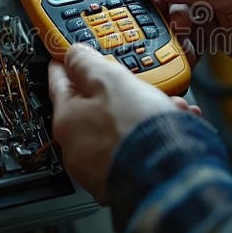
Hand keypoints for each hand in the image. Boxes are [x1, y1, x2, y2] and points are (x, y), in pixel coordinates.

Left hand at [49, 43, 200, 202]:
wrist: (167, 171)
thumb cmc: (134, 129)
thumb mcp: (109, 79)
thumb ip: (87, 63)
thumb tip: (73, 54)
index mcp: (67, 120)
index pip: (59, 83)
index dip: (66, 64)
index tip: (66, 55)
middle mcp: (77, 148)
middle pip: (94, 107)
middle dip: (119, 90)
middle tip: (135, 80)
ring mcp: (99, 166)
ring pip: (119, 127)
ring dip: (141, 111)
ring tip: (166, 104)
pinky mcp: (123, 178)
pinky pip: (134, 146)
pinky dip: (151, 133)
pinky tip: (172, 124)